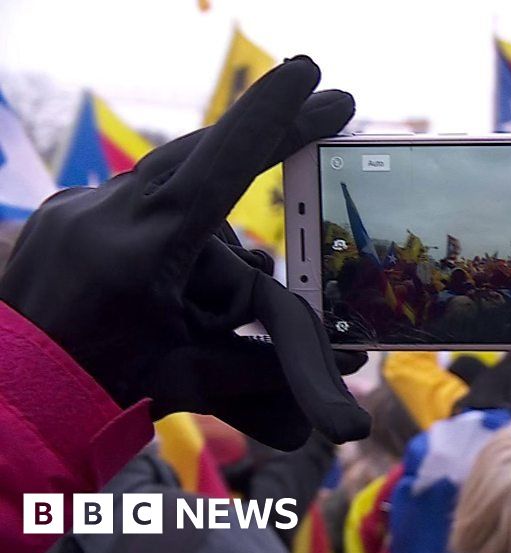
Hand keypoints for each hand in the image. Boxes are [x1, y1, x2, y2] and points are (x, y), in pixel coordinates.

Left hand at [0, 56, 369, 449]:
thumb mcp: (189, 376)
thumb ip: (272, 367)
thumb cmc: (98, 393)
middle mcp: (108, 212)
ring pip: (172, 184)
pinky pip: (133, 199)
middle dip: (269, 132)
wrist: (10, 397)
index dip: (273, 115)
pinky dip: (164, 223)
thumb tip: (352, 366)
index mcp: (147, 247)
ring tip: (195, 300)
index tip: (311, 73)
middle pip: (205, 151)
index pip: (223, 161)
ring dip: (205, 220)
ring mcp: (78, 207)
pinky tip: (157, 277)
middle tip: (330, 104)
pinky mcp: (61, 213)